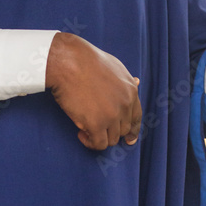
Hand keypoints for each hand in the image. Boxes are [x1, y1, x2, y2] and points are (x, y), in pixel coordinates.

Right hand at [45, 32, 141, 149]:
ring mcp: (112, 115)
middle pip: (123, 130)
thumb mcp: (114, 66)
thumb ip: (125, 80)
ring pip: (112, 139)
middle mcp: (125, 104)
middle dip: (111, 131)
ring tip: (86, 129)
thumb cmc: (86, 61)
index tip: (128, 139)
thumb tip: (137, 82)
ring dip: (100, 137)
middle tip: (97, 128)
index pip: (136, 117)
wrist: (69, 62)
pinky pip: (99, 144)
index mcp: (131, 91)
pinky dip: (90, 143)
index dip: (132, 130)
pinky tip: (81, 133)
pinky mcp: (96, 124)